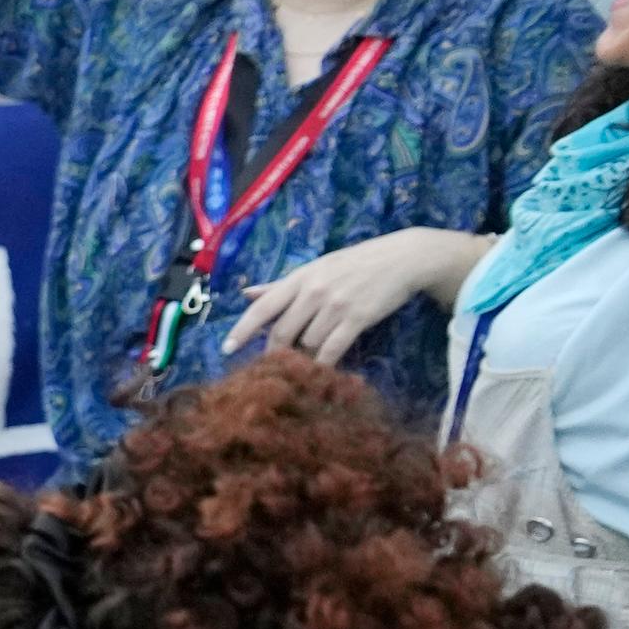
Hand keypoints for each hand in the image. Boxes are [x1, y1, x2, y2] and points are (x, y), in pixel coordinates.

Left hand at [222, 227, 483, 364]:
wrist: (402, 258)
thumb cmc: (354, 264)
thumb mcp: (316, 268)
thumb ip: (280, 285)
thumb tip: (246, 294)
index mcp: (299, 278)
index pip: (262, 307)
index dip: (241, 330)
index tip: (226, 349)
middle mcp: (313, 291)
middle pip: (281, 332)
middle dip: (274, 353)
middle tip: (273, 366)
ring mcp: (335, 305)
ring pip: (306, 343)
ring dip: (304, 356)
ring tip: (306, 361)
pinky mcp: (357, 318)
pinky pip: (332, 349)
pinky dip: (324, 363)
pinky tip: (322, 370)